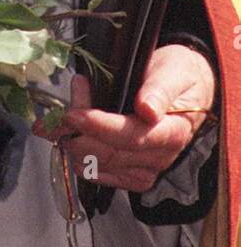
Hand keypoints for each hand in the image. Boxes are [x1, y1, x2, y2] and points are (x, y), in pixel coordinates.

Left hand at [34, 44, 215, 191]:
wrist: (185, 88)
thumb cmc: (177, 76)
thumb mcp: (173, 72)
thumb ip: (159, 90)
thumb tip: (147, 109)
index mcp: (171, 132)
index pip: (131, 137)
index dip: (99, 127)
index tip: (73, 114)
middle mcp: (158, 157)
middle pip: (108, 153)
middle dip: (76, 131)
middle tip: (60, 105)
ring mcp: (143, 169)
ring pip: (96, 164)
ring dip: (72, 140)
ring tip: (67, 108)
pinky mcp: (129, 174)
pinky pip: (96, 173)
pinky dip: (77, 153)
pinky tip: (72, 131)